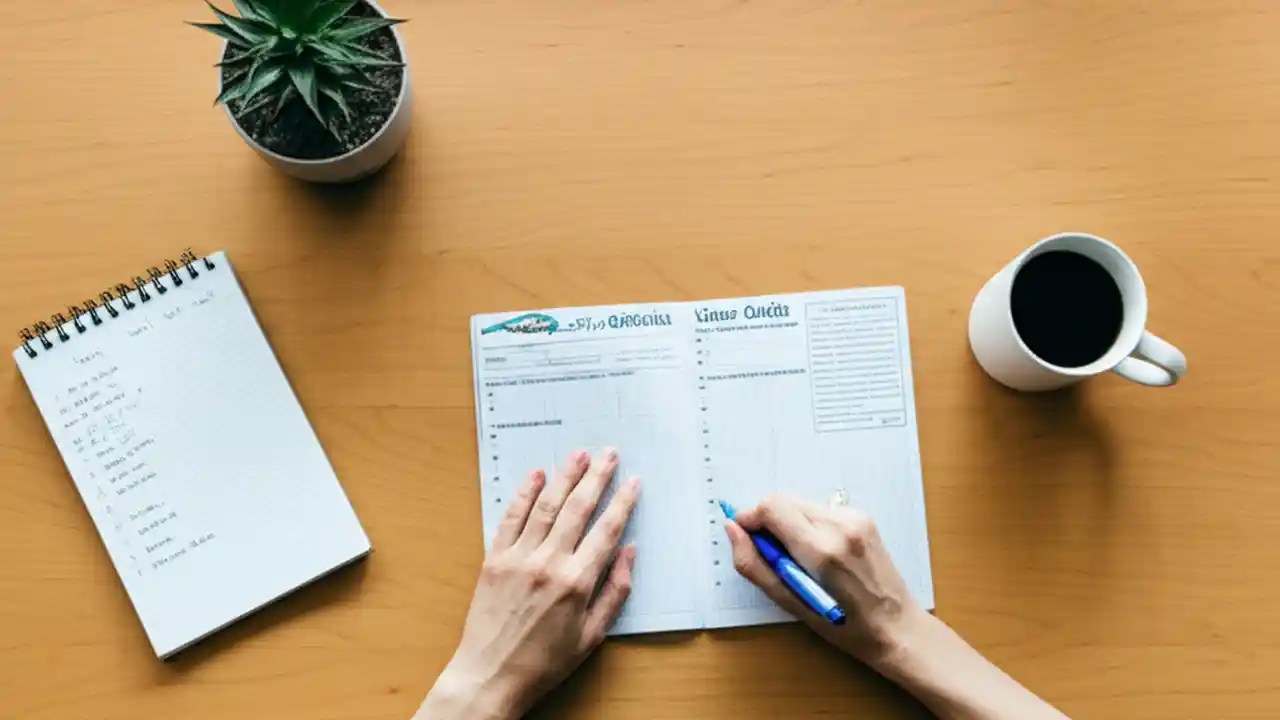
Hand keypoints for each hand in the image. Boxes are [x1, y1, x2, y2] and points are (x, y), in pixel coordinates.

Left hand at [417, 449, 640, 719]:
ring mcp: (518, 558)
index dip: (622, 502)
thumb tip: (630, 553)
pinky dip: (524, 494)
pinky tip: (536, 475)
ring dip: (564, 476)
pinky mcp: (494, 560)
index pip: (607, 530)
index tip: (633, 481)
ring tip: (579, 454)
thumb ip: (615, 591)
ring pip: (546, 506)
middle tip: (609, 454)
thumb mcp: (592, 636)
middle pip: (578, 508)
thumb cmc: (545, 662)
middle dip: (597, 477)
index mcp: (577, 583)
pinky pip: (511, 518)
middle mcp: (548, 563)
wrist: (491, 676)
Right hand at [724, 494, 922, 664]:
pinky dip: (809, 525)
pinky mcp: (863, 517)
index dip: (752, 518)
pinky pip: (820, 510)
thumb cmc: (845, 626)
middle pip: (784, 500)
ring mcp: (855, 518)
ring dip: (789, 524)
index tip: (747, 537)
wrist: (896, 627)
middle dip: (769, 522)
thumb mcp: (791, 605)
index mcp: (821, 550)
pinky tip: (818, 553)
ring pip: (800, 503)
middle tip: (773, 554)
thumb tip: (732, 530)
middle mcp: (840, 525)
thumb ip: (755, 565)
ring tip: (799, 558)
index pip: (772, 507)